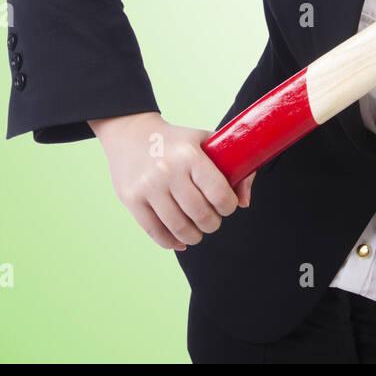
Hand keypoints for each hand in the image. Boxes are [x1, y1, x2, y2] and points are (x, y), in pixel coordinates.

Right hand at [88, 112, 254, 250]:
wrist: (130, 133)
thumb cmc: (178, 141)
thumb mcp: (207, 141)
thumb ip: (234, 167)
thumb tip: (244, 203)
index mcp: (190, 154)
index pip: (218, 192)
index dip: (229, 206)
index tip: (228, 205)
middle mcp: (168, 170)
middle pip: (200, 214)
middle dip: (212, 223)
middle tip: (213, 220)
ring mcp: (147, 186)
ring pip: (178, 227)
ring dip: (194, 236)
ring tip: (197, 232)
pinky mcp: (131, 199)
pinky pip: (155, 232)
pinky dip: (171, 242)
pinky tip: (179, 240)